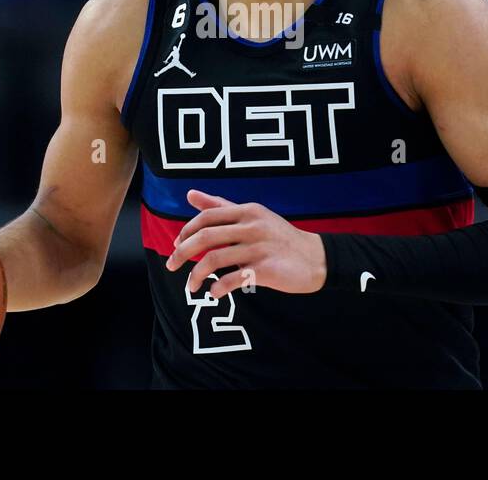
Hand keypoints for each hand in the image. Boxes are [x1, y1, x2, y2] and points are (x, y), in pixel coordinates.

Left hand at [165, 189, 326, 298]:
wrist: (316, 258)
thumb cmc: (280, 237)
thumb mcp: (253, 216)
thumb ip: (221, 206)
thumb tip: (190, 194)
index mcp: (247, 210)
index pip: (207, 217)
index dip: (186, 231)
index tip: (176, 245)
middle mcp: (252, 226)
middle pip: (205, 237)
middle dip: (182, 253)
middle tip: (171, 266)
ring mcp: (258, 248)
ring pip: (214, 260)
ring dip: (196, 276)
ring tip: (191, 287)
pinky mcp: (265, 270)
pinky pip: (232, 280)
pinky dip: (218, 289)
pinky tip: (214, 294)